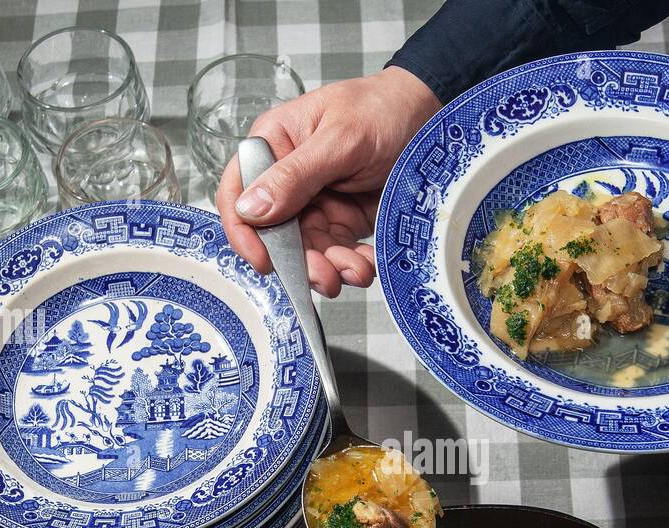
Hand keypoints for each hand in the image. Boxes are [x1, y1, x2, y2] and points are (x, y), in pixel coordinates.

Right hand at [217, 66, 441, 295]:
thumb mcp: (339, 139)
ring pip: (308, 250)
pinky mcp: (344, 220)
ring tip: (356, 271)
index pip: (238, 193)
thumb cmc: (382, 110)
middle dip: (300, 261)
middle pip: (276, 233)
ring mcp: (316, 201)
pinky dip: (352, 264)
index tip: (265, 261)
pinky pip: (338, 252)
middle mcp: (288, 178)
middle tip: (325, 277)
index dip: (244, 232)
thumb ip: (295, 175)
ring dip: (330, 268)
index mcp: (274, 145)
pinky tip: (368, 262)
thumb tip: (249, 209)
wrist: (430, 117)